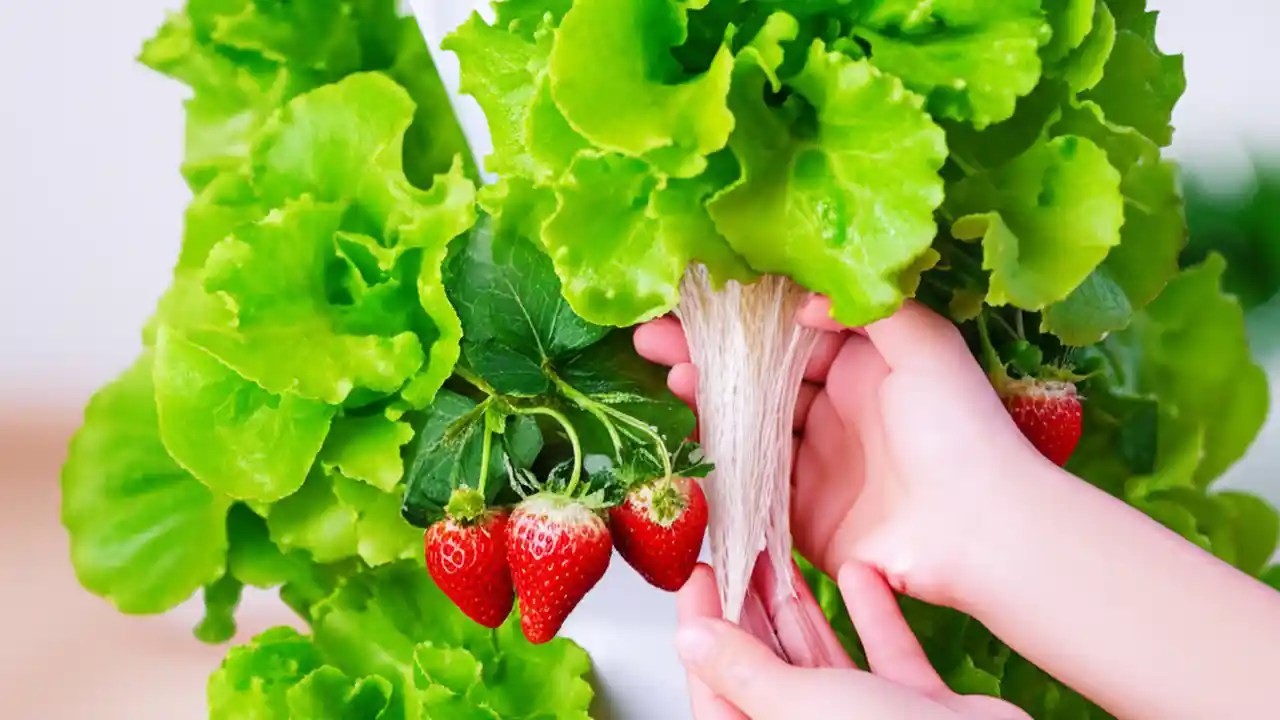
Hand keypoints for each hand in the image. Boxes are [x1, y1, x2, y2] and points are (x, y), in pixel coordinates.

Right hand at [635, 299, 1045, 606]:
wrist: (979, 530)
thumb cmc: (961, 430)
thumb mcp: (925, 344)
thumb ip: (867, 305)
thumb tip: (803, 297)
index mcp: (864, 365)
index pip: (790, 331)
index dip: (743, 316)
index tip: (697, 298)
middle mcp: (836, 410)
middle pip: (758, 376)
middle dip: (706, 354)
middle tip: (651, 338)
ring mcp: (816, 462)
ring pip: (747, 425)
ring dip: (706, 400)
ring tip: (666, 376)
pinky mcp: (802, 513)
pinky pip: (750, 483)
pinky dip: (716, 460)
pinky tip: (683, 435)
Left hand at [676, 562, 1029, 719]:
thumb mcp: (799, 707)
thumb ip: (744, 671)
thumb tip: (691, 639)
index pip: (717, 683)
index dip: (704, 626)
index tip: (698, 574)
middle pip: (768, 663)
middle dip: (752, 603)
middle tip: (740, 547)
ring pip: (822, 655)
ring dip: (802, 602)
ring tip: (781, 548)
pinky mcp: (921, 709)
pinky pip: (888, 654)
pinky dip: (874, 613)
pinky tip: (861, 572)